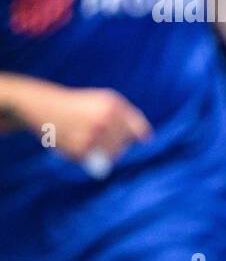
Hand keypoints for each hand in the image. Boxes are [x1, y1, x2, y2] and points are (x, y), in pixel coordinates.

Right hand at [24, 86, 151, 170]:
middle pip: (125, 144)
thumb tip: (147, 138)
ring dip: (108, 152)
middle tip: (101, 134)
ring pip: (114, 154)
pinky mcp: (80, 150)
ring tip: (92, 139)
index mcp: (113, 106)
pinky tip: (80, 144)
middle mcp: (104, 120)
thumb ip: (128, 116)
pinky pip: (96, 160)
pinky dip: (91, 156)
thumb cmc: (80, 104)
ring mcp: (92, 136)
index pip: (137, 130)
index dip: (140, 136)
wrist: (44, 107)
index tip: (142, 140)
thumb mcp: (106, 100)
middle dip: (119, 143)